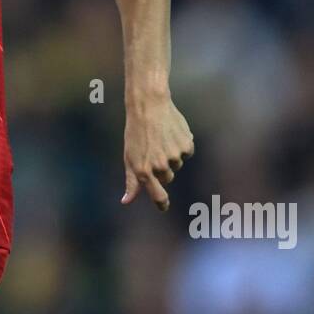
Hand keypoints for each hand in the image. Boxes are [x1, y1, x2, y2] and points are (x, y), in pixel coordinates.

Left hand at [122, 94, 193, 210]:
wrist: (148, 106)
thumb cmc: (136, 133)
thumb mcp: (129, 157)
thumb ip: (131, 182)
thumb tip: (126, 201)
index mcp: (144, 171)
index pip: (157, 195)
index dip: (162, 203)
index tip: (164, 206)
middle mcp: (160, 166)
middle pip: (167, 178)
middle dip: (162, 168)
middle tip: (153, 150)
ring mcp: (174, 156)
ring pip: (177, 164)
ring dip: (171, 155)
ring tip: (161, 138)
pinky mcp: (186, 145)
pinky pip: (187, 152)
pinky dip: (181, 144)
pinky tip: (171, 132)